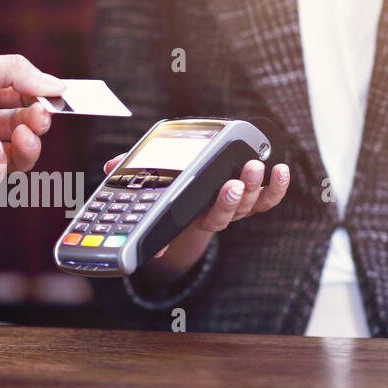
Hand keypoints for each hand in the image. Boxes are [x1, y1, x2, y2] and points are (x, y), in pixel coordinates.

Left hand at [0, 52, 65, 206]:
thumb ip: (12, 71)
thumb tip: (55, 84)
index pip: (24, 96)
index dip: (42, 97)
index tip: (58, 97)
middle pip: (26, 125)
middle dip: (38, 120)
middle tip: (40, 117)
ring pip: (19, 155)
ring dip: (29, 144)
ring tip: (24, 135)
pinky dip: (0, 163)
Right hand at [101, 154, 289, 278]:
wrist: (205, 184)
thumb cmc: (179, 184)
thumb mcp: (152, 181)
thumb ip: (133, 173)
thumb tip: (109, 168)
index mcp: (197, 216)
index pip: (202, 222)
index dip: (208, 218)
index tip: (200, 214)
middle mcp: (221, 213)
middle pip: (230, 212)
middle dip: (233, 199)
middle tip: (233, 184)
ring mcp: (242, 205)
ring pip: (252, 202)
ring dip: (255, 184)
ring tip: (254, 165)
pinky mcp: (259, 194)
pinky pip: (271, 196)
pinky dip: (278, 185)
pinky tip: (278, 169)